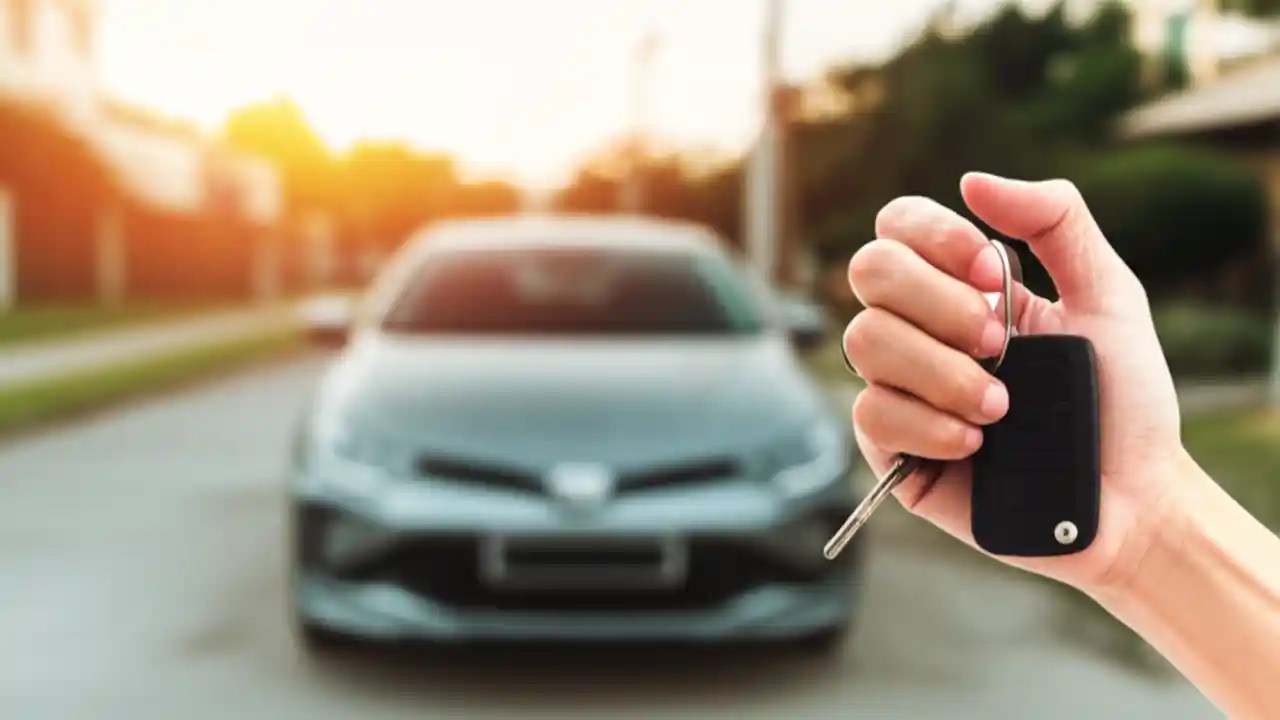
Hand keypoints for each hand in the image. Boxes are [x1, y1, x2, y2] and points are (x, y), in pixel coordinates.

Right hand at [844, 172, 1185, 593]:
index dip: (934, 237)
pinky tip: (976, 444)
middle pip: (869, 271)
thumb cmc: (1123, 400)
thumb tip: (971, 181)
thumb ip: (1056, 221)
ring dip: (941, 371)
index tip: (994, 274)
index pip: (900, 226)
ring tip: (1001, 408)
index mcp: (962, 285)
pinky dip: (928, 425)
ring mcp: (901, 388)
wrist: (1131, 500)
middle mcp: (921, 329)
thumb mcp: (1109, 295)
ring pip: (864, 342)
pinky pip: (870, 414)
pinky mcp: (892, 451)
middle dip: (936, 303)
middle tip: (1000, 345)